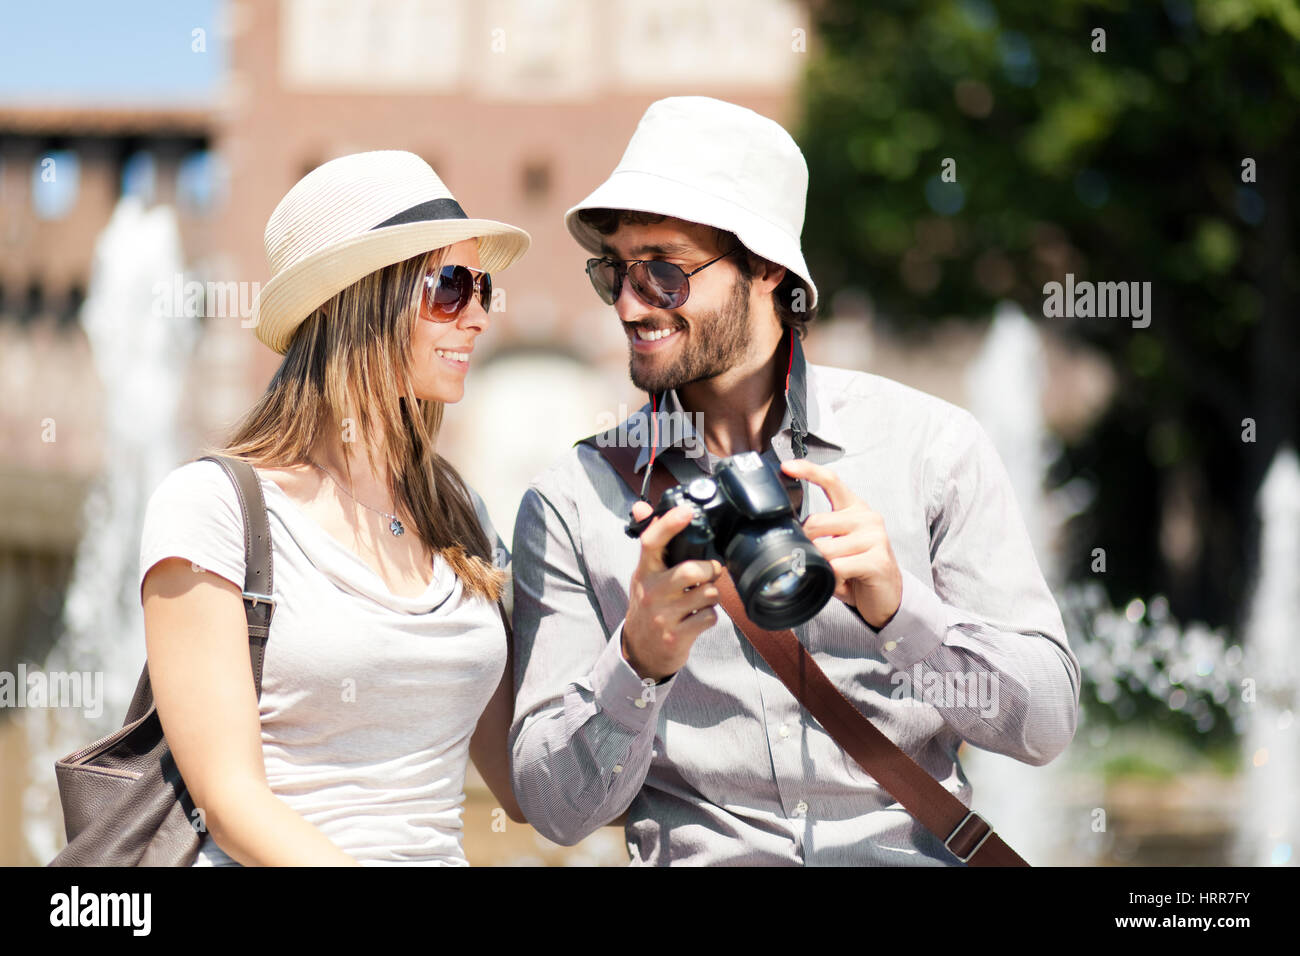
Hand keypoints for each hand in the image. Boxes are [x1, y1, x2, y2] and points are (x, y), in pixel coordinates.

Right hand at [622, 501, 723, 681]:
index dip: (669, 524)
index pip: (652, 542)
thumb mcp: (644, 575)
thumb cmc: (648, 605)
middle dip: (710, 569)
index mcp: (644, 572)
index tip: (686, 512)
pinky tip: (697, 616)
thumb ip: (650, 543)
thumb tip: (641, 506)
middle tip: (710, 572)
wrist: (640, 651)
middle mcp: (651, 593)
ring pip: (707, 594)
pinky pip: (709, 617)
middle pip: (691, 570)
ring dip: (711, 594)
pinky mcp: (676, 636)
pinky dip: (709, 615)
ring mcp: (663, 616)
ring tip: (700, 597)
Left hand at [781, 459, 902, 629]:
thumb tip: (793, 534)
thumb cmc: (858, 570)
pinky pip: (838, 567)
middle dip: (806, 544)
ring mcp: (875, 537)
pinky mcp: (878, 560)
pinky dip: (834, 579)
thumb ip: (819, 535)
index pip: (831, 481)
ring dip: (823, 566)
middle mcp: (867, 518)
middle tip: (814, 559)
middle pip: (816, 522)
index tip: (788, 467)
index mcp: (855, 509)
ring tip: (836, 573)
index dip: (808, 471)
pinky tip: (845, 581)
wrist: (887, 596)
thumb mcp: (838, 545)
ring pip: (825, 549)